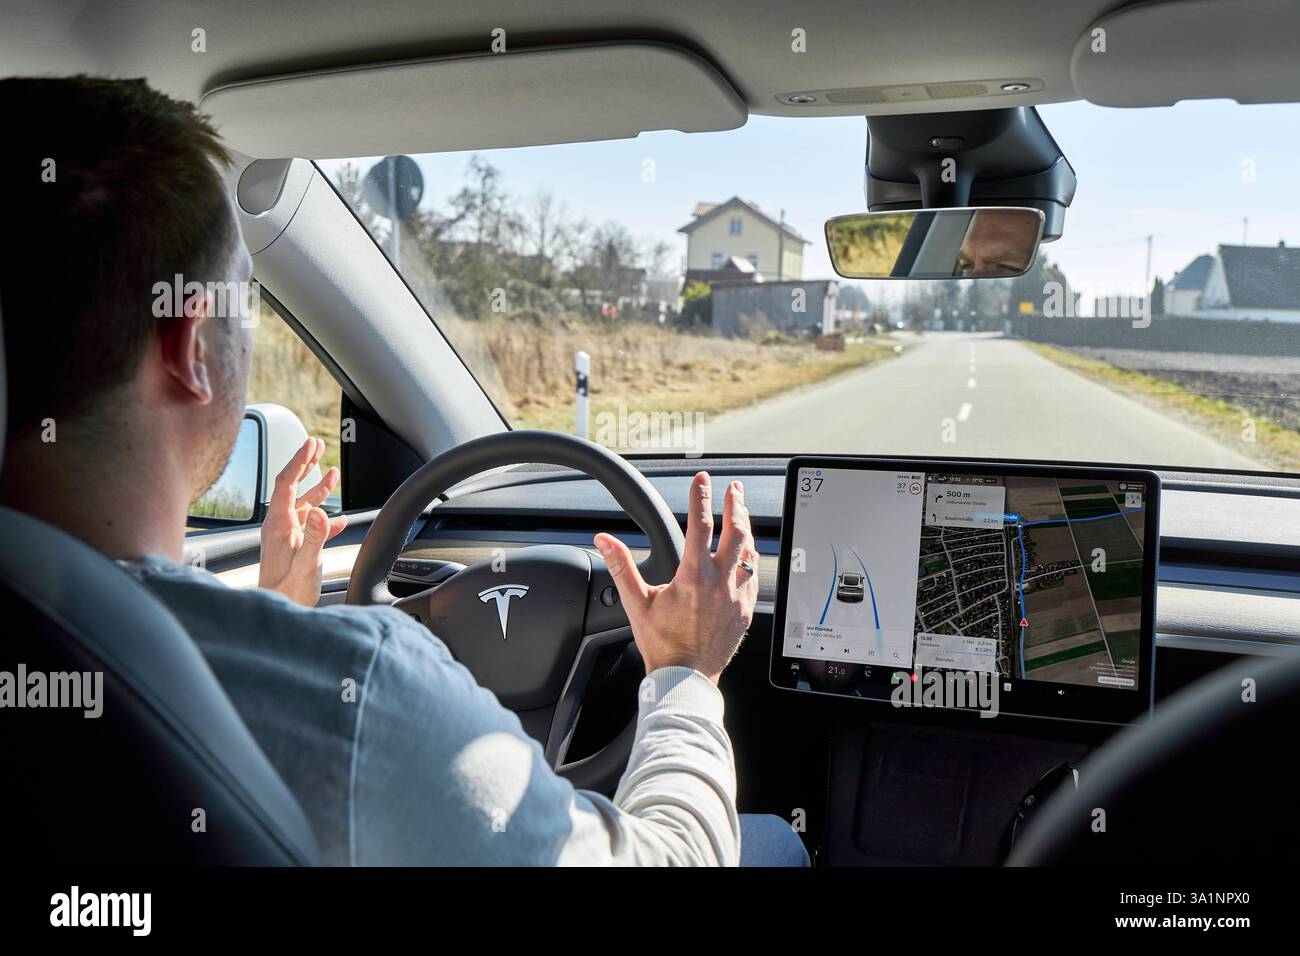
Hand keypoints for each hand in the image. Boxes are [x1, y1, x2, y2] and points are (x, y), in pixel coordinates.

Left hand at [258, 437, 347, 606]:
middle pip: (291, 487)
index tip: (310, 443)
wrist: (278, 612)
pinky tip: (339, 519)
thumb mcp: (306, 565)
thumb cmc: (288, 594)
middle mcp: (280, 526)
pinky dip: (325, 518)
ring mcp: (287, 536)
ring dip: (317, 488)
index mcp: (279, 526)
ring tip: (331, 473)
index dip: (298, 461)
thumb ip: (314, 538)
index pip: (286, 484)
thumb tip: (321, 512)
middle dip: (304, 465)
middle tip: (316, 445)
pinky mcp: (295, 547)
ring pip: (302, 504)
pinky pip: (310, 525)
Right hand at [594, 472, 758, 683]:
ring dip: (746, 529)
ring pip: (749, 551)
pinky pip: (753, 576)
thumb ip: (621, 566)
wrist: (686, 677)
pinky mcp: (745, 610)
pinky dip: (750, 558)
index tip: (703, 479)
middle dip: (736, 504)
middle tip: (734, 488)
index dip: (702, 496)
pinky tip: (747, 553)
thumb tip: (605, 540)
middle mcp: (720, 582)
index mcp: (693, 576)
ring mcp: (737, 596)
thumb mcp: (637, 602)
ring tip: (741, 514)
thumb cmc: (662, 644)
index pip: (700, 524)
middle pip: (736, 531)